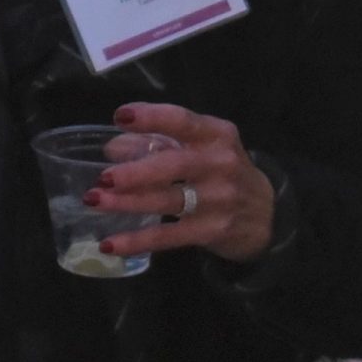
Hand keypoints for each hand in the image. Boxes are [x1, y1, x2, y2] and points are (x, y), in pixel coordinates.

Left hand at [92, 102, 275, 266]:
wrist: (267, 214)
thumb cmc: (222, 173)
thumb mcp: (200, 150)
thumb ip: (157, 144)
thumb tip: (111, 148)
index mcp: (217, 135)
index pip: (183, 121)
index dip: (151, 117)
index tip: (119, 117)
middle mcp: (222, 163)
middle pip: (176, 164)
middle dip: (137, 171)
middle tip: (103, 177)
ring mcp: (220, 198)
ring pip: (169, 200)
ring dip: (128, 203)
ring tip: (94, 201)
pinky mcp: (214, 230)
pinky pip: (170, 236)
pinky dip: (138, 240)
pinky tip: (110, 244)